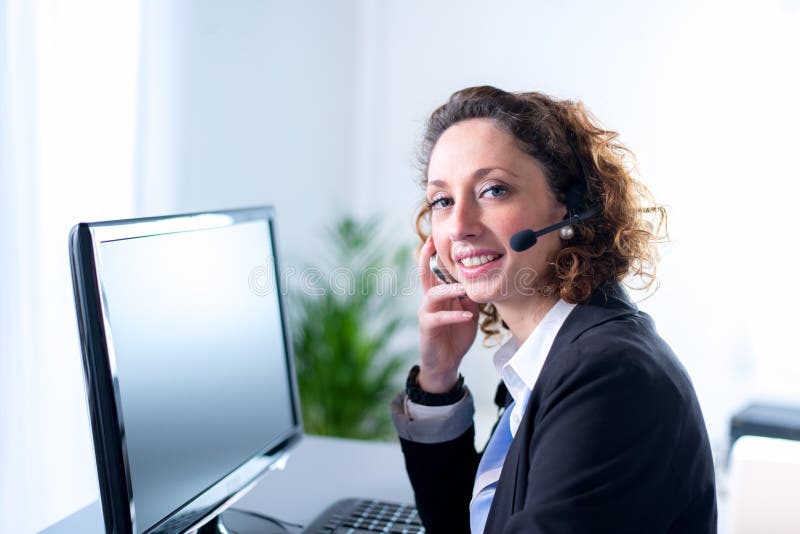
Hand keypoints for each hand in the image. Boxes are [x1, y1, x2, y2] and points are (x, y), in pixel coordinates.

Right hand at [417, 237, 479, 392]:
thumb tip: (481, 282)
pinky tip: (467, 315)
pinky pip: (439, 318)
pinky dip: (454, 315)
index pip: (436, 271)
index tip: (437, 237)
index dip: (436, 254)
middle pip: (424, 275)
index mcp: (439, 294)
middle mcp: (429, 300)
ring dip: (449, 289)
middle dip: (426, 258)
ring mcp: (426, 313)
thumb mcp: (468, 312)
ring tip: (463, 288)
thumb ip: (471, 297)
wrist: (445, 362)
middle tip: (431, 243)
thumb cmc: (455, 335)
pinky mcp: (428, 327)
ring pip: (432, 294)